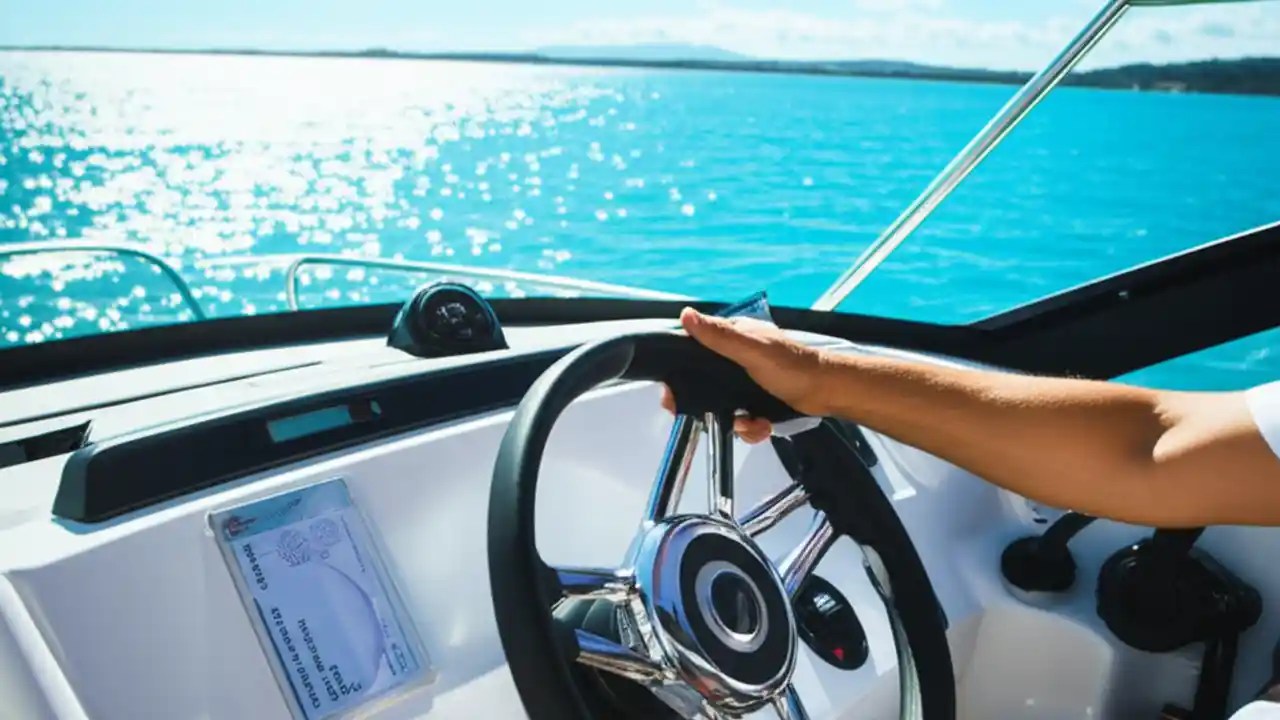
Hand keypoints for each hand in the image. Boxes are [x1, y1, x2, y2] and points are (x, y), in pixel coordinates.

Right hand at [660, 307, 829, 443]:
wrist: (828, 392)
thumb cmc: (793, 366)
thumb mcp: (752, 349)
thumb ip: (719, 336)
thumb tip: (686, 315)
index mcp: (735, 337)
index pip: (696, 348)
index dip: (681, 371)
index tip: (673, 392)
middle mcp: (738, 357)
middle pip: (705, 384)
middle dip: (705, 404)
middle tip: (709, 416)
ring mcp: (748, 381)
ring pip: (723, 405)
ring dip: (734, 420)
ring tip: (748, 422)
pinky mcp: (759, 401)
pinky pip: (742, 418)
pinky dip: (750, 426)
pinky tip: (760, 426)